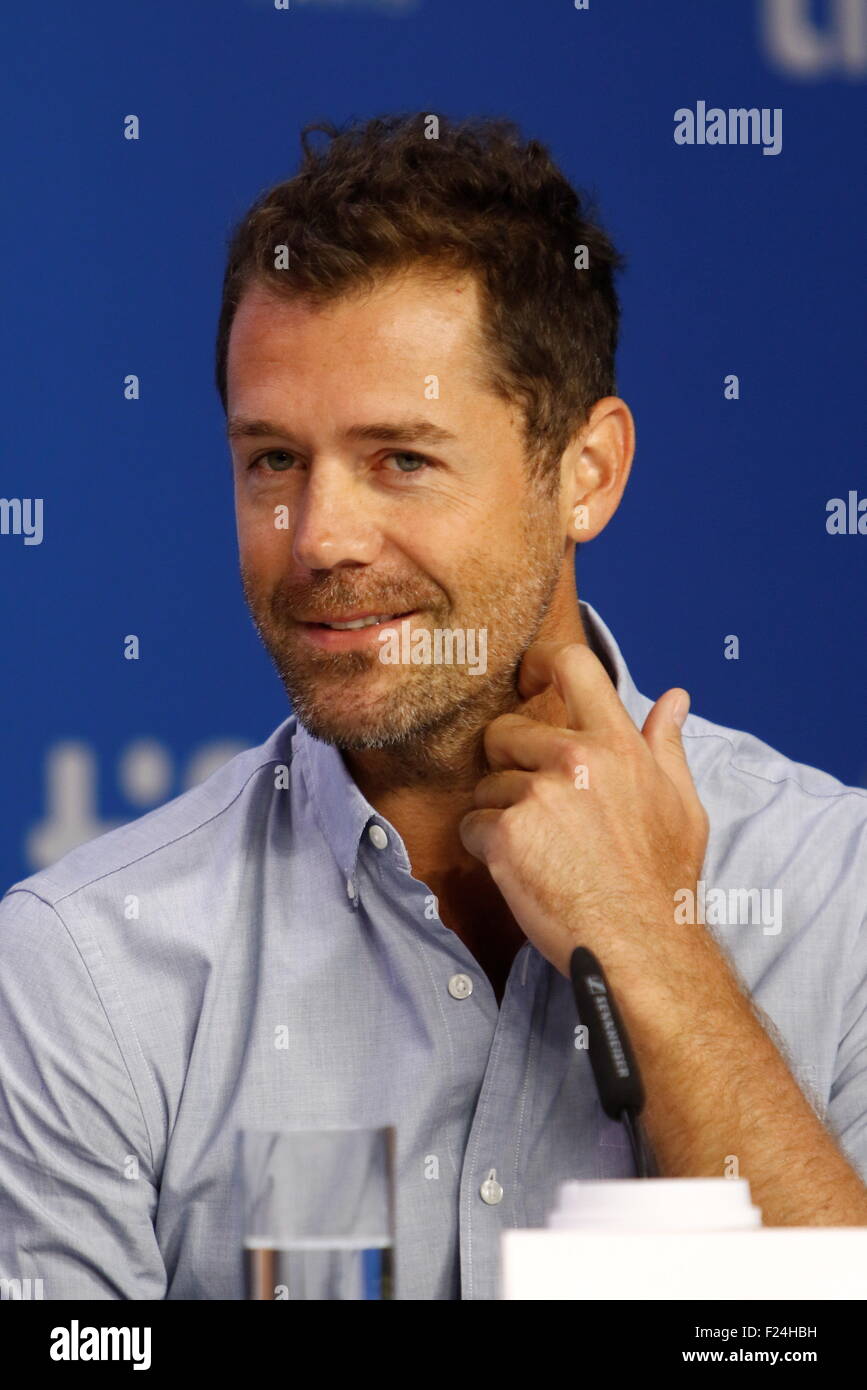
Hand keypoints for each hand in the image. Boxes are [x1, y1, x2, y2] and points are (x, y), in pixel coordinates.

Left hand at [458, 642, 709, 988]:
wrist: (641, 946)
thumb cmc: (663, 880)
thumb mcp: (681, 804)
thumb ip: (666, 745)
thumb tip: (674, 698)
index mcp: (618, 745)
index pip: (575, 666)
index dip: (544, 661)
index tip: (530, 673)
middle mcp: (576, 760)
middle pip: (506, 730)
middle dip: (508, 762)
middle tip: (535, 805)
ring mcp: (536, 796)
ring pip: (488, 784)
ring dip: (500, 812)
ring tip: (540, 850)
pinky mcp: (505, 835)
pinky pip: (472, 825)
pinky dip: (487, 848)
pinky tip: (521, 871)